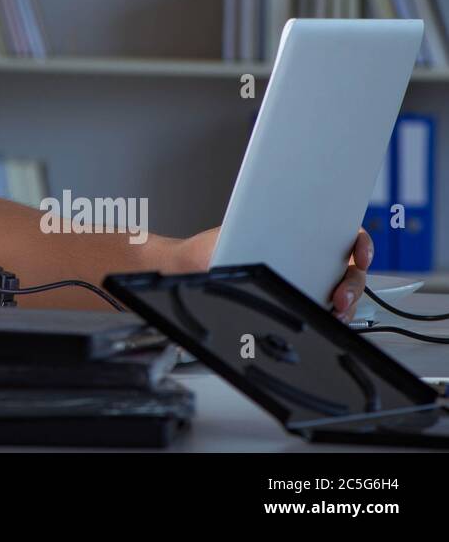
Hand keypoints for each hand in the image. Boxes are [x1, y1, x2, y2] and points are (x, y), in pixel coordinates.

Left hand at [175, 225, 373, 321]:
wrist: (191, 267)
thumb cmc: (215, 248)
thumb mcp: (239, 235)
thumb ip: (263, 234)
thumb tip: (275, 234)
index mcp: (301, 234)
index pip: (343, 235)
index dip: (359, 242)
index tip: (360, 251)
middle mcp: (310, 258)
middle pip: (348, 269)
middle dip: (353, 283)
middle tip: (341, 295)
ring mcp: (308, 281)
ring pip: (341, 292)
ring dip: (346, 302)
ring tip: (335, 309)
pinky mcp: (299, 302)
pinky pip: (323, 310)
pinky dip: (330, 316)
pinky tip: (325, 317)